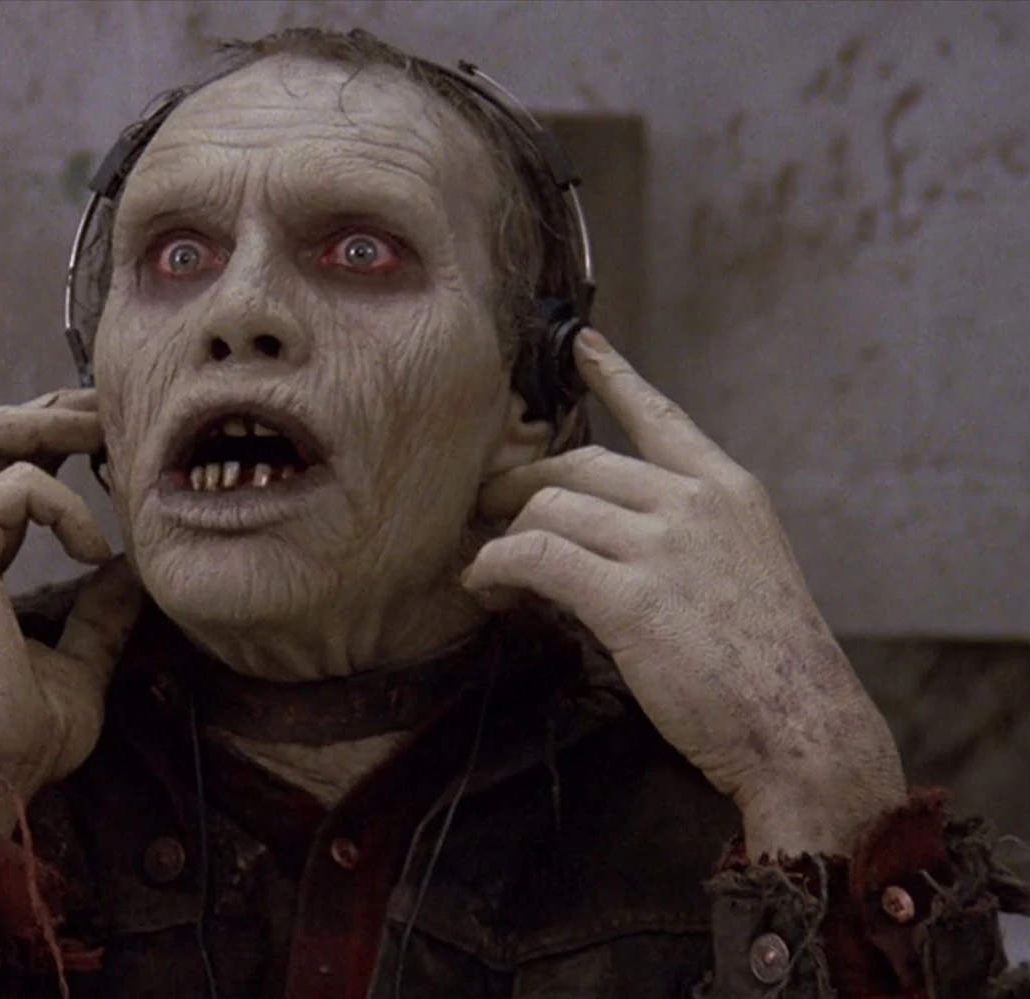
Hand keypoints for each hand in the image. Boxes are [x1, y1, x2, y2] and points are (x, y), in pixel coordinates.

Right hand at [0, 389, 141, 834]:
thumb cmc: (19, 733)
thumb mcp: (79, 663)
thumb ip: (100, 616)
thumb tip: (131, 575)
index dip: (52, 439)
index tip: (113, 445)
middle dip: (48, 411)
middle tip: (112, 420)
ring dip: (49, 428)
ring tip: (106, 449)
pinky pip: (12, 488)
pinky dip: (64, 506)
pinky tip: (95, 550)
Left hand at [462, 331, 904, 856]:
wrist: (802, 729)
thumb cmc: (773, 668)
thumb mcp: (747, 572)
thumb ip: (688, 538)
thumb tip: (612, 537)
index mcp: (729, 491)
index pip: (660, 417)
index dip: (616, 377)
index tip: (582, 345)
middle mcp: (694, 504)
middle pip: (578, 465)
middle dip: (522, 483)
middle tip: (487, 506)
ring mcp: (662, 547)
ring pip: (549, 509)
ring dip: (504, 536)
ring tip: (486, 567)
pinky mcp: (628, 598)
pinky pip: (536, 558)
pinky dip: (495, 566)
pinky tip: (484, 584)